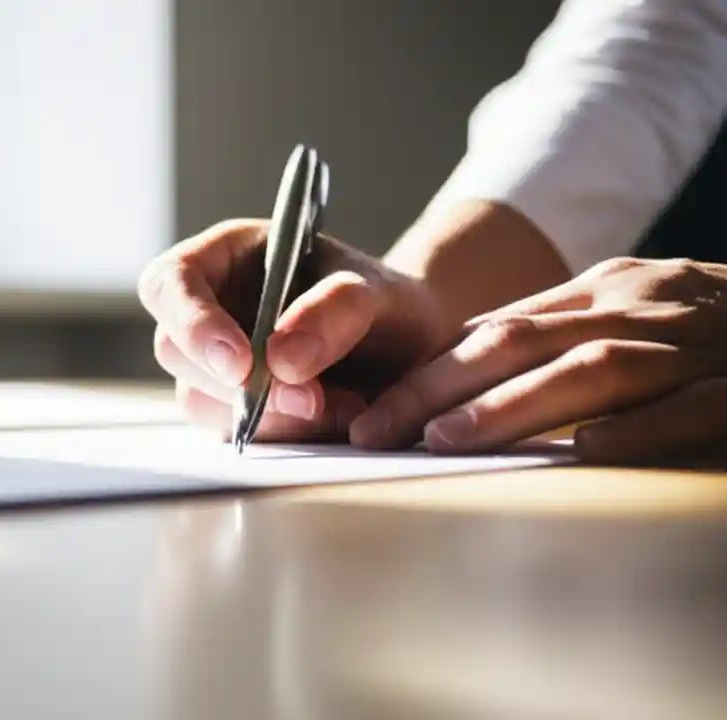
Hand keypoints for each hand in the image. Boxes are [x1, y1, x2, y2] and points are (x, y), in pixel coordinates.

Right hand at [137, 219, 452, 440]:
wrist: (406, 350)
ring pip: (198, 399)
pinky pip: (232, 432)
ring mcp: (213, 363)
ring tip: (340, 405)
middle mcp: (208, 309)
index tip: (241, 363)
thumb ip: (335, 310)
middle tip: (310, 399)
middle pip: (173, 350)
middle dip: (237, 384)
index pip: (170, 283)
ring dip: (265, 416)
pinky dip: (282, 434)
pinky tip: (332, 418)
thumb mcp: (376, 292)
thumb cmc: (383, 303)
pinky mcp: (231, 408)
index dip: (192, 323)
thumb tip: (281, 360)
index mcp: (224, 256)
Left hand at [351, 257, 726, 460]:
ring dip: (514, 406)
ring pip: (593, 368)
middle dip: (438, 388)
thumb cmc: (707, 328)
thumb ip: (556, 337)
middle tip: (376, 431)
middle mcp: (639, 309)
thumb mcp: (627, 313)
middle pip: (521, 342)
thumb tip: (461, 370)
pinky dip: (640, 427)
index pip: (495, 330)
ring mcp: (695, 346)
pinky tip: (591, 451)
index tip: (368, 412)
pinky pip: (691, 406)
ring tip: (448, 439)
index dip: (426, 372)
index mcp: (604, 292)